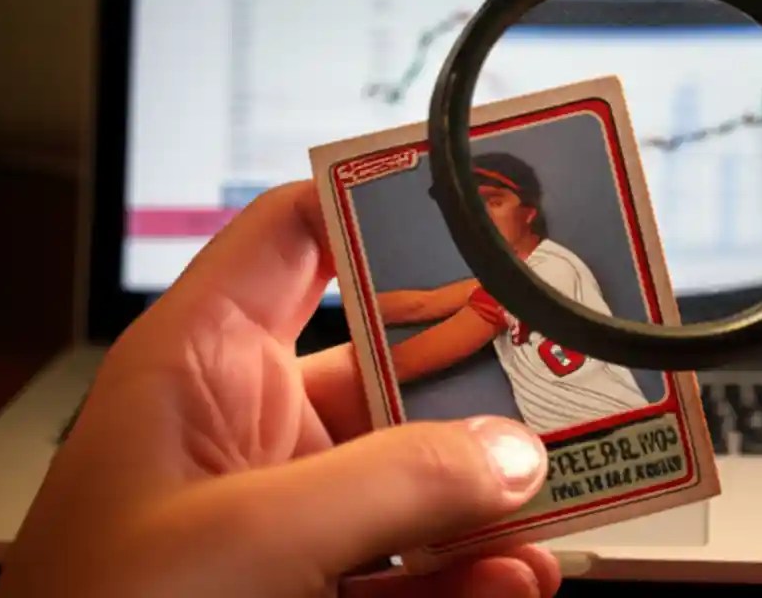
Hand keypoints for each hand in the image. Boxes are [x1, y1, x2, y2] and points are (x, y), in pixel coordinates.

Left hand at [0, 183, 562, 597]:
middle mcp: (248, 430)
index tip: (477, 201)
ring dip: (490, 493)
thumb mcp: (247, 538)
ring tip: (556, 498)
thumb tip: (509, 454)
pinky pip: (415, 567)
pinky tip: (512, 578)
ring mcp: (286, 518)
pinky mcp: (315, 589)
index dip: (382, 205)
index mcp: (200, 367)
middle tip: (560, 368)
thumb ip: (393, 484)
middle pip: (389, 365)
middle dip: (479, 376)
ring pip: (416, 476)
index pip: (296, 238)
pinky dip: (472, 574)